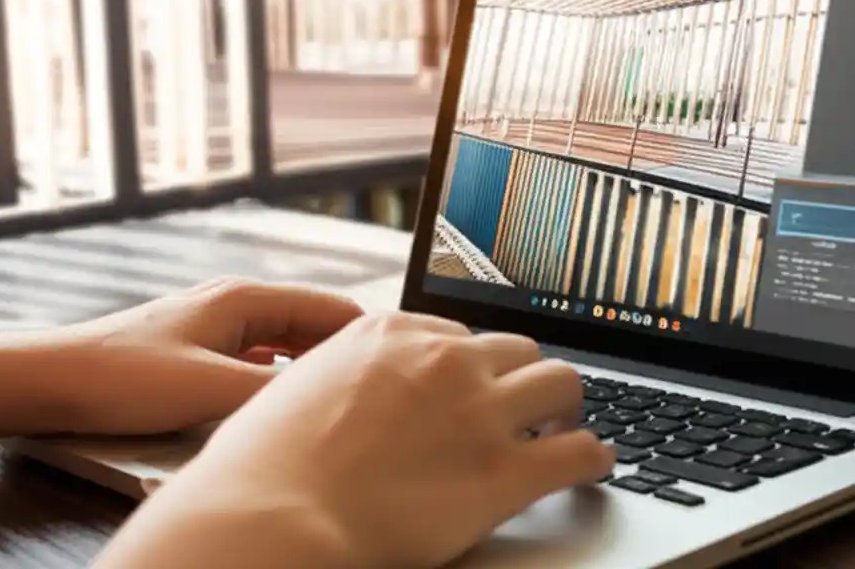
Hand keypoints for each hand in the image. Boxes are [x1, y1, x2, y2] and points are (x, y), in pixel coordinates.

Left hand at [50, 278, 362, 435]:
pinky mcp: (192, 351)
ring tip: (341, 394)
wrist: (51, 381)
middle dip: (343, 349)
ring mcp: (211, 326)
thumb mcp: (210, 389)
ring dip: (311, 364)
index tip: (400, 360)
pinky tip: (283, 401)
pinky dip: (279, 375)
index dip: (368, 333)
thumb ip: (273, 394)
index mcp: (243, 299)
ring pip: (281, 342)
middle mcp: (232, 304)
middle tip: (381, 383)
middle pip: (309, 322)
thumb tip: (327, 397)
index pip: (329, 307)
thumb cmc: (124, 376)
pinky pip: (255, 358)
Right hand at [164, 311, 614, 567]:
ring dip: (565, 408)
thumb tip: (340, 397)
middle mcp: (442, 359)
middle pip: (517, 350)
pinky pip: (582, 452)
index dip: (470, 368)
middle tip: (522, 411)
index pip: (457, 335)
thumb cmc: (260, 471)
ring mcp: (479, 412)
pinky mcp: (506, 473)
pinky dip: (594, 459)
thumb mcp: (289, 394)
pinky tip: (592, 468)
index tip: (472, 389)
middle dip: (521, 379)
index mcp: (389, 333)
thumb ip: (333, 382)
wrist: (270, 521)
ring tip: (564, 430)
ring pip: (562, 384)